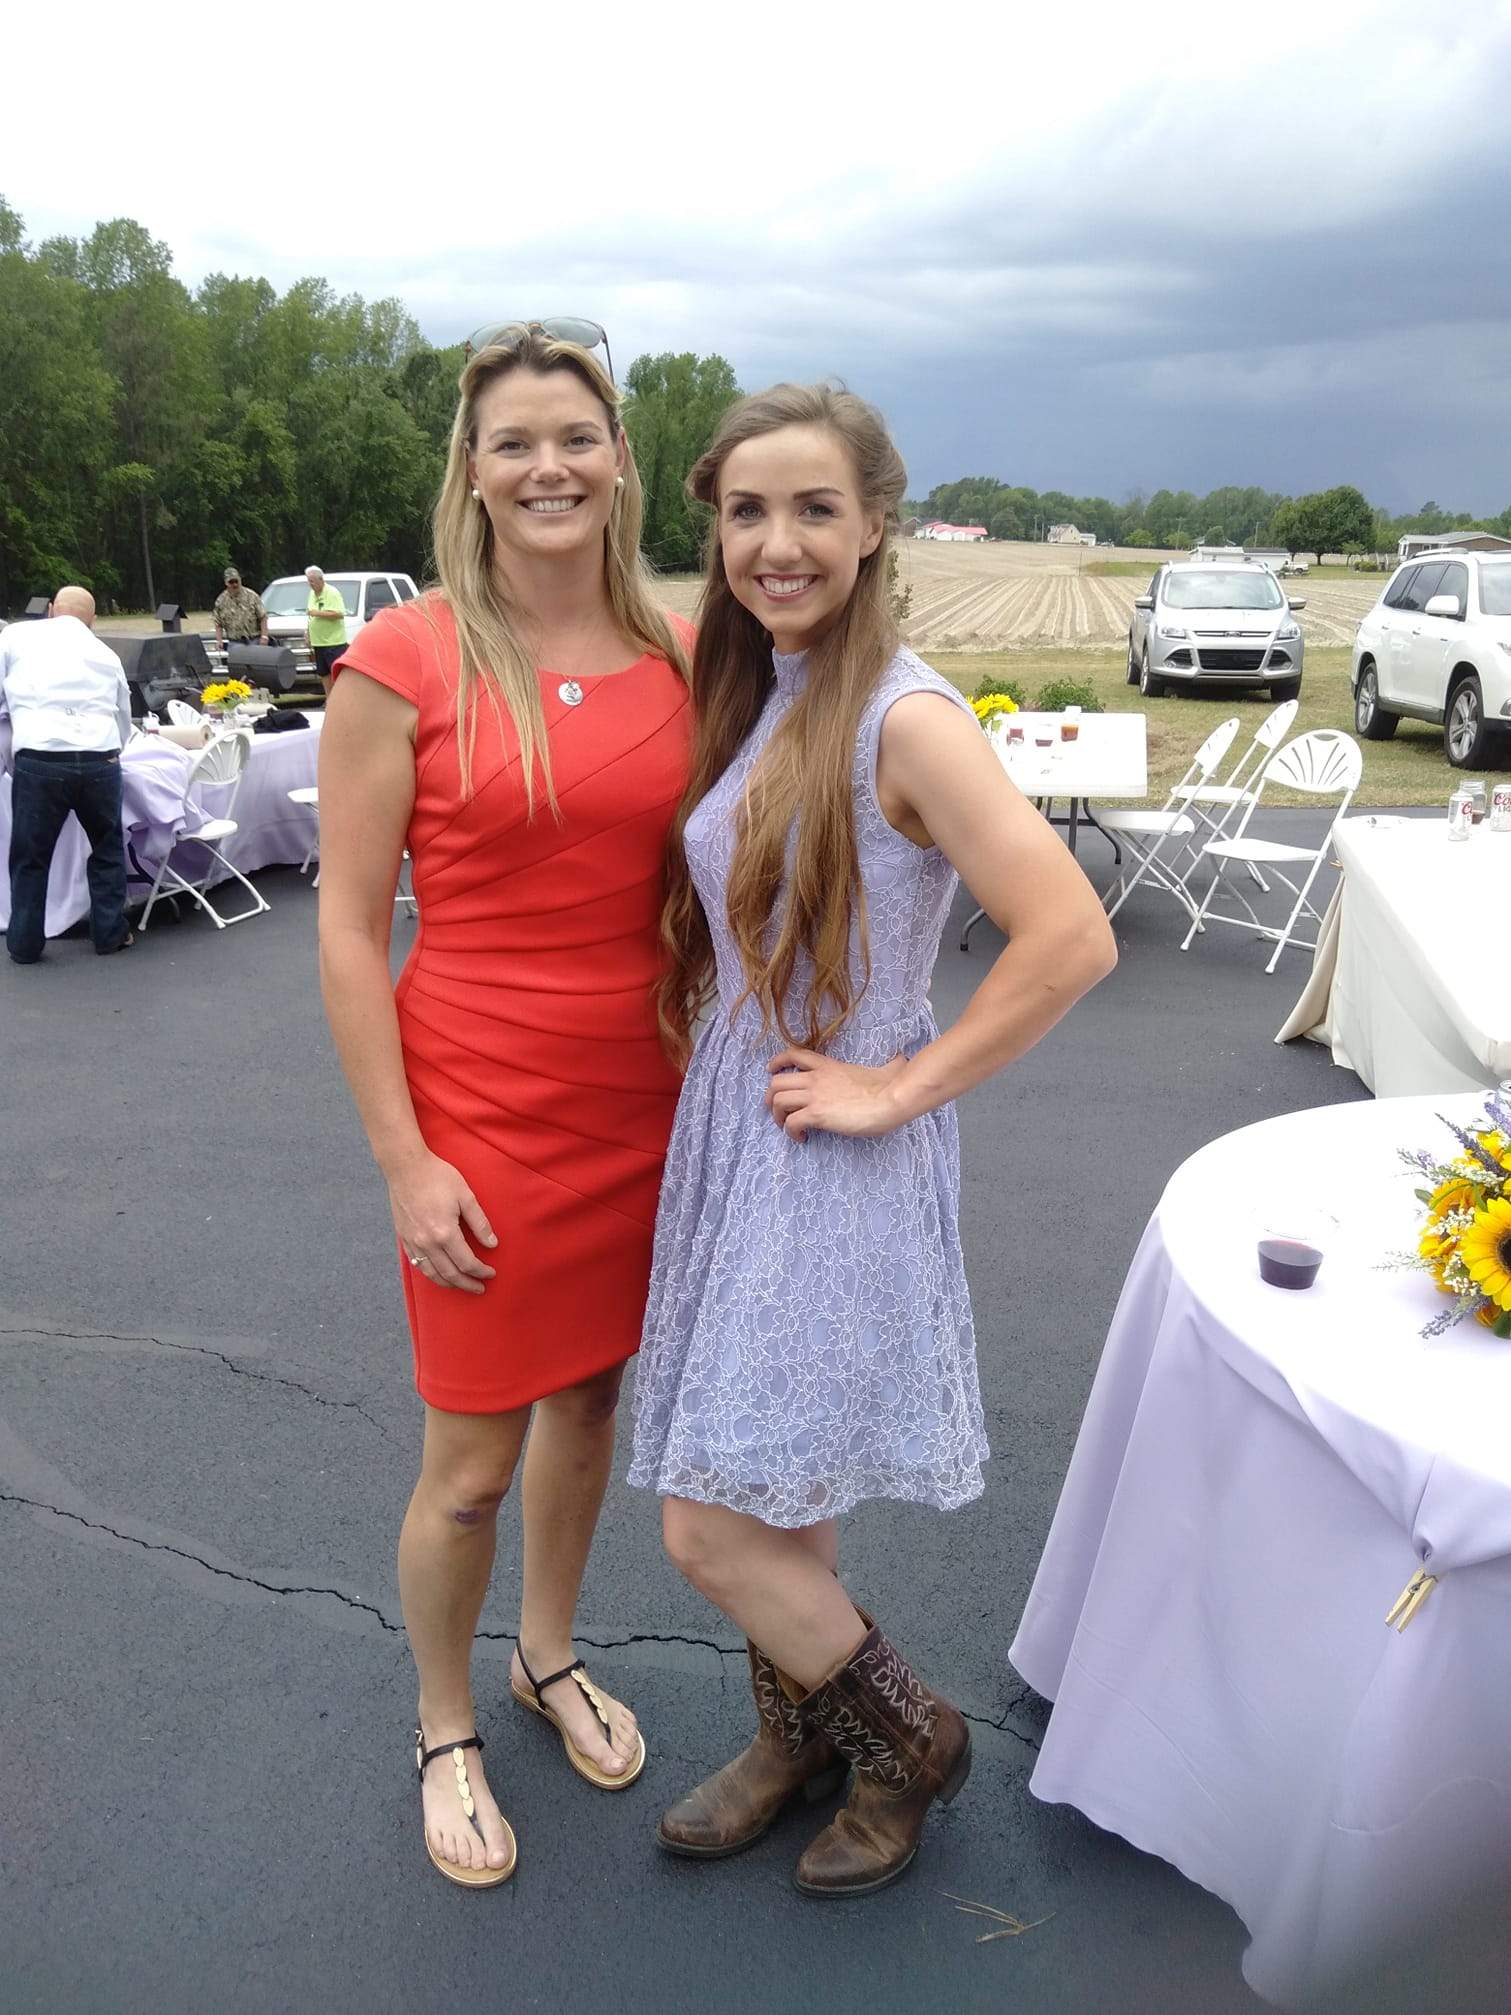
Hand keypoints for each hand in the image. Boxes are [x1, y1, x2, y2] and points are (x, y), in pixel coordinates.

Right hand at [387, 1151, 497, 1293]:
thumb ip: (480, 1223)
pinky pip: (417, 1264)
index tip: (491, 1273)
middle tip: (480, 1288)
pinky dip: (430, 1274)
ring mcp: (413, 1242)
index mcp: (445, 1233)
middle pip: (450, 1274)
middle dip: (467, 1284)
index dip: (481, 1271)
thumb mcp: (465, 1196)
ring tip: (461, 1286)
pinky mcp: (404, 1238)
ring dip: (449, 1284)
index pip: (467, 1262)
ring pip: (432, 1273)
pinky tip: (439, 1274)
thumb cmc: (437, 1177)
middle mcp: (427, 1242)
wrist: (405, 1167)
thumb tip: (492, 1244)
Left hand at [765, 1048, 907, 1142]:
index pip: (794, 1054)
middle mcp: (816, 1078)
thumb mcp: (884, 1068)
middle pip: (776, 1082)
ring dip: (778, 1117)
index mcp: (828, 1065)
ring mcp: (815, 1095)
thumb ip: (887, 1063)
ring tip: (788, 1127)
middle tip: (779, 1111)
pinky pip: (790, 1122)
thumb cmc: (892, 1086)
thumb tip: (901, 1060)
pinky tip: (802, 1138)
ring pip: (777, 1101)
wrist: (892, 1098)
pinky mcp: (817, 1114)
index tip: (771, 1070)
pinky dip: (791, 1132)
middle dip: (771, 1098)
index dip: (777, 1062)